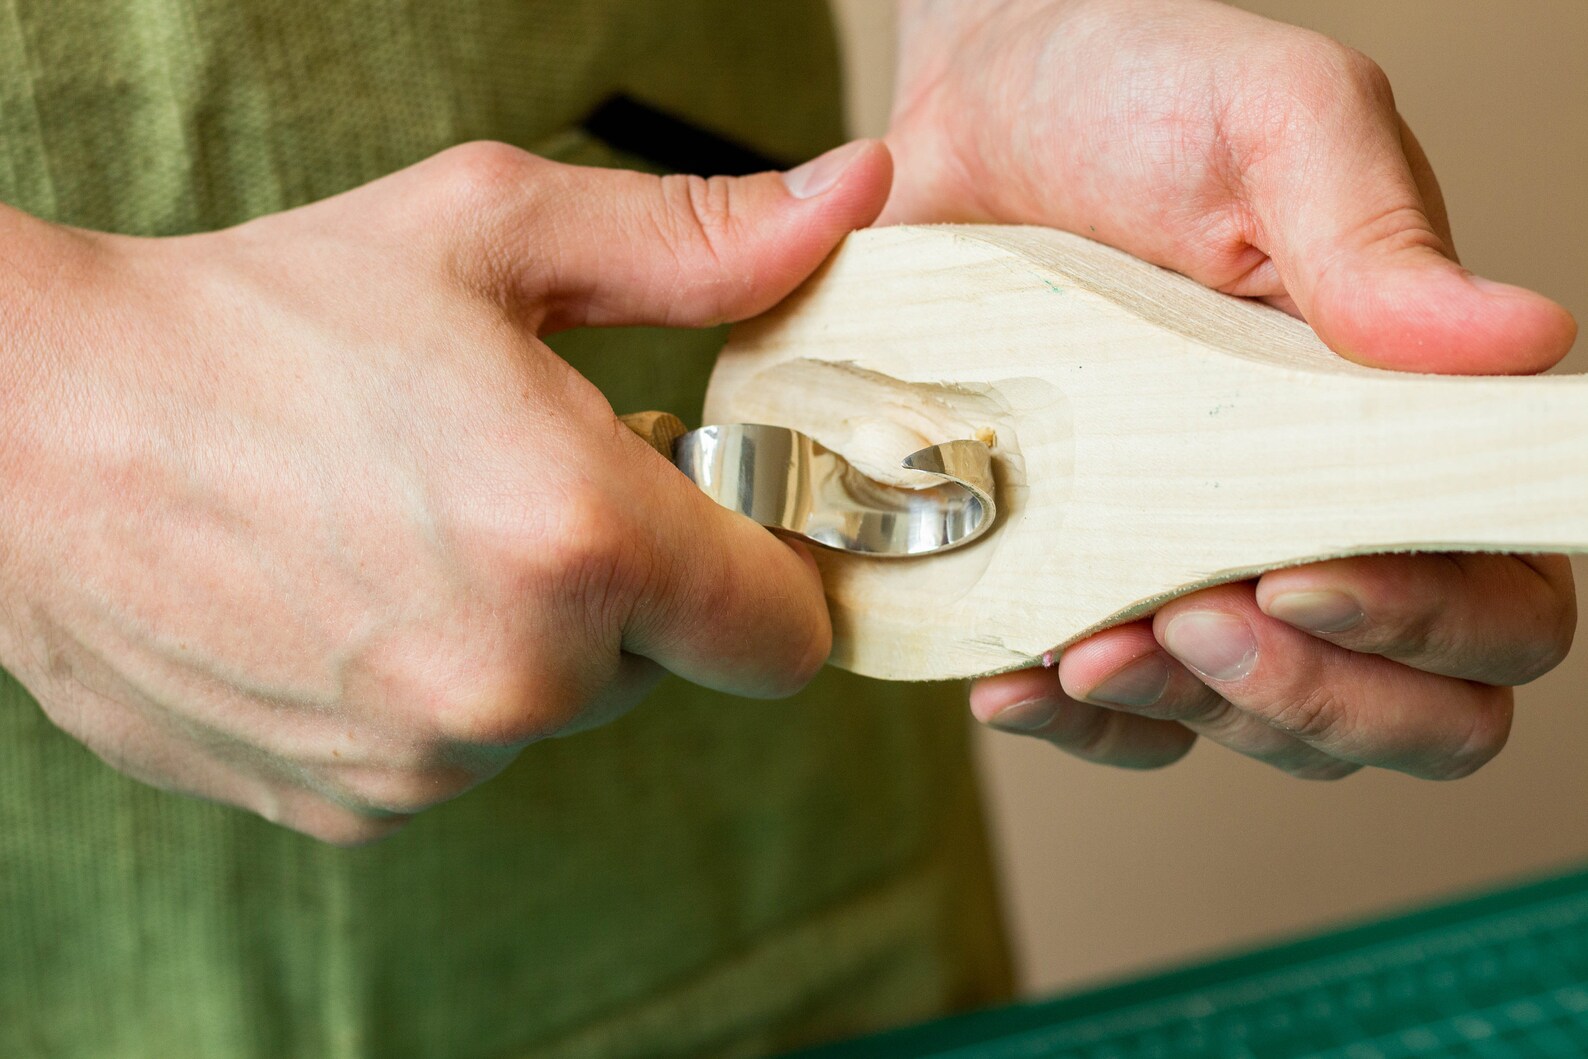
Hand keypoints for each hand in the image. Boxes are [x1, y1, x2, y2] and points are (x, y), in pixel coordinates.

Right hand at [0, 138, 891, 841]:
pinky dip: (435, 687)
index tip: (699, 504)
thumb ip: (700, 242)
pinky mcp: (351, 804)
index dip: (763, 565)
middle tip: (515, 479)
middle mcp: (517, 676)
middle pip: (667, 665)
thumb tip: (853, 195)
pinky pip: (458, 754)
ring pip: (555, 708)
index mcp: (583, 538)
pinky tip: (348, 597)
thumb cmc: (263, 315)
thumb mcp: (495, 235)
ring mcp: (426, 759)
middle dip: (626, 582)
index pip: (787, 633)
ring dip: (525, 633)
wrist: (31, 425)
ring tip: (411, 526)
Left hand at [888, 0, 1577, 778]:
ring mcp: (1197, 559)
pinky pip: (1111, 709)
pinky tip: (1015, 676)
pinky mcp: (1084, 575)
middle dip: (1308, 700)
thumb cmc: (1144, 97)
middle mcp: (1317, 516)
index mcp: (1404, 426)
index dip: (1427, 625)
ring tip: (1086, 646)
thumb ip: (1378, 237)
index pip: (1498, 601)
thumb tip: (1524, 343)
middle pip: (1400, 712)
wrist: (982, 105)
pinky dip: (1073, 717)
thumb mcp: (1275, 124)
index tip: (1301, 574)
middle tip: (1197, 619)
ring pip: (1252, 730)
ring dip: (1182, 714)